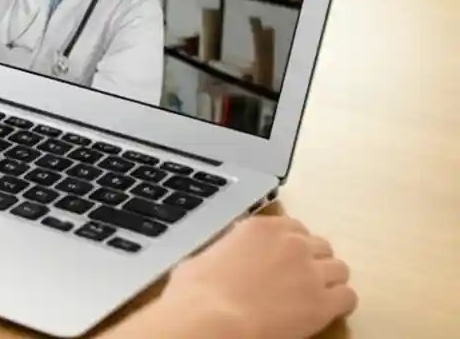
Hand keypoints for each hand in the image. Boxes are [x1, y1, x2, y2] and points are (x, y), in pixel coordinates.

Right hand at [161, 215, 356, 338]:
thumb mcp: (204, 258)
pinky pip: (348, 297)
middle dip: (312, 260)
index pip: (293, 227)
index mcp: (261, 228)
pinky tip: (325, 311)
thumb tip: (223, 260)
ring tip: (313, 296)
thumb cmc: (196, 291)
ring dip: (328, 280)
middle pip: (320, 246)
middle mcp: (291, 243)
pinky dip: (339, 304)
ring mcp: (310, 272)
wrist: (211, 318)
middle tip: (298, 279)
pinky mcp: (323, 303)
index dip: (291, 244)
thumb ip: (225, 252)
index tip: (283, 258)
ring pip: (340, 269)